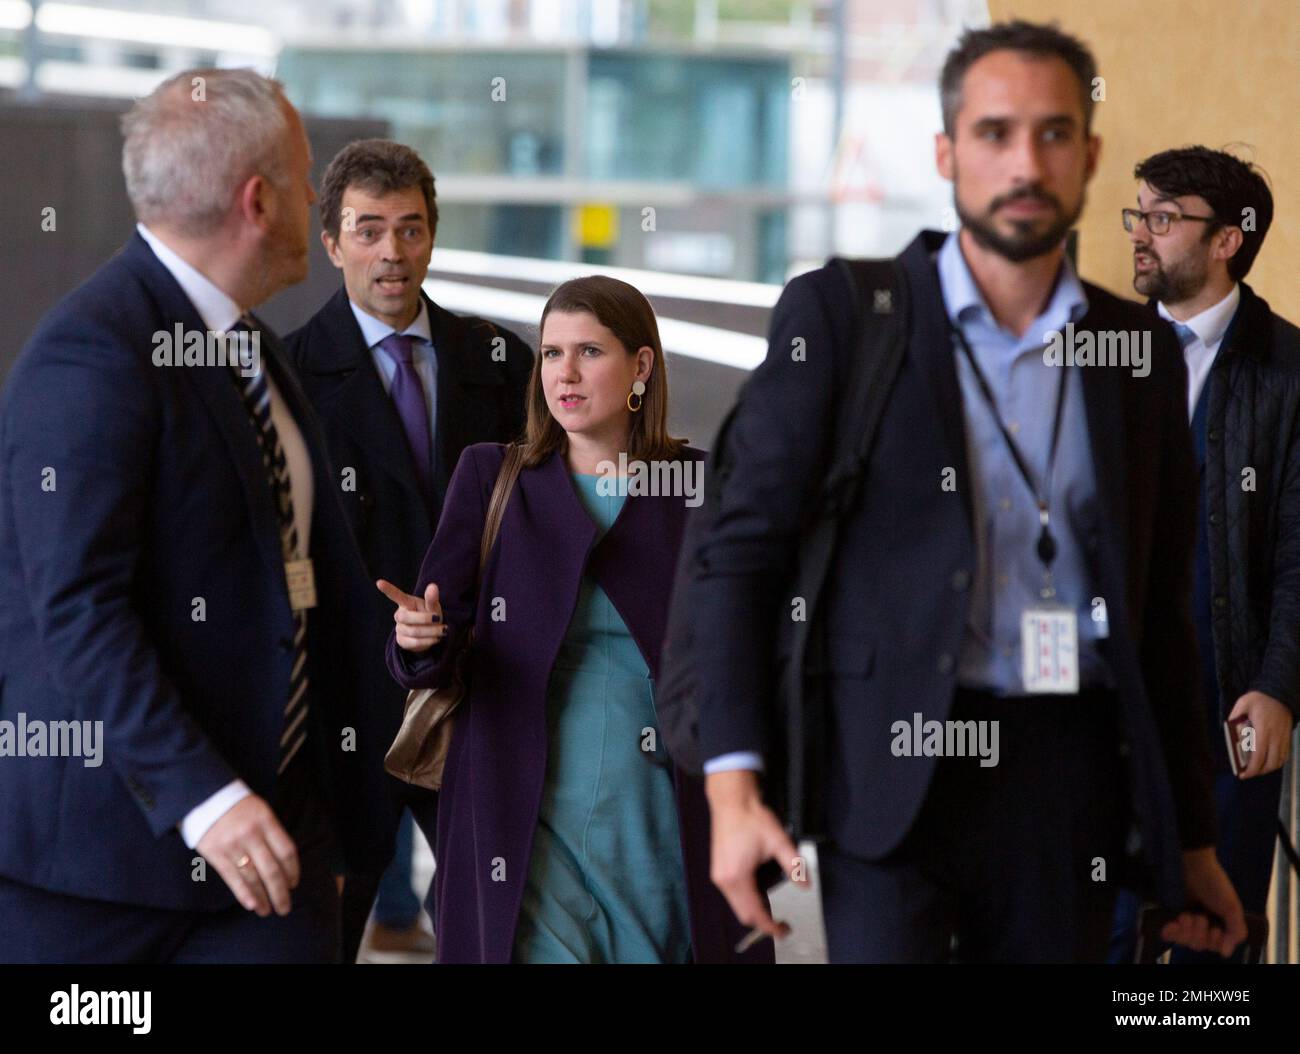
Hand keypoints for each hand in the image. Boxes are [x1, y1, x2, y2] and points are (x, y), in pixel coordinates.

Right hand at [196, 795, 299, 916]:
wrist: (203, 796)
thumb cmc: (237, 806)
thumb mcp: (260, 811)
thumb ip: (272, 834)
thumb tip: (284, 864)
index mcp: (266, 821)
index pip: (286, 851)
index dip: (293, 871)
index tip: (294, 884)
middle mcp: (251, 834)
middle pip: (272, 869)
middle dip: (280, 892)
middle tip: (285, 907)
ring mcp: (232, 845)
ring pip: (253, 878)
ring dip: (263, 897)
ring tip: (268, 910)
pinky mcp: (215, 854)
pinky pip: (232, 878)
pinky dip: (244, 894)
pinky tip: (253, 905)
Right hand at [377, 579, 446, 653]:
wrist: (431, 634)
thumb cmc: (431, 615)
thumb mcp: (433, 607)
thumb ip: (432, 599)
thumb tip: (433, 586)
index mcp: (407, 603)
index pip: (396, 595)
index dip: (388, 589)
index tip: (379, 582)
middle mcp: (400, 615)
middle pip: (406, 617)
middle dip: (425, 619)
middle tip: (438, 619)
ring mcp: (399, 628)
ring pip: (414, 632)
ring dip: (431, 632)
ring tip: (442, 631)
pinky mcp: (401, 641)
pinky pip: (414, 642)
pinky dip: (428, 641)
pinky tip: (435, 638)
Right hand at [705, 769, 807, 941]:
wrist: (731, 801)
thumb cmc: (750, 817)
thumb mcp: (779, 841)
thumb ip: (794, 865)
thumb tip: (805, 884)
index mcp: (737, 876)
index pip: (755, 913)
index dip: (770, 926)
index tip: (783, 930)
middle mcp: (724, 880)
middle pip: (743, 914)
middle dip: (763, 921)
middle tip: (781, 922)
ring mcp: (719, 875)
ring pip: (737, 905)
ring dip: (754, 909)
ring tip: (772, 906)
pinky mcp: (718, 870)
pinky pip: (732, 895)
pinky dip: (746, 899)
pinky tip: (759, 891)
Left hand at [1159, 847, 1246, 956]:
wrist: (1193, 864)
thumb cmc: (1214, 884)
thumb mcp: (1231, 907)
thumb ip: (1236, 930)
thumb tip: (1226, 952)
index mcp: (1218, 924)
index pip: (1215, 945)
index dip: (1214, 942)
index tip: (1215, 930)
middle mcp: (1201, 924)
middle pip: (1198, 944)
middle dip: (1199, 934)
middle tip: (1199, 917)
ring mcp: (1184, 919)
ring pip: (1184, 940)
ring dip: (1186, 931)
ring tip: (1186, 916)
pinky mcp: (1169, 913)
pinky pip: (1168, 933)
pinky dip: (1171, 932)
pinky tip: (1173, 924)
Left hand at [1227, 691, 1293, 776]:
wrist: (1280, 693)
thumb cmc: (1260, 699)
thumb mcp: (1243, 704)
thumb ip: (1234, 718)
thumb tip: (1228, 730)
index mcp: (1263, 731)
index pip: (1259, 757)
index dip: (1251, 769)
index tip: (1243, 774)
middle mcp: (1276, 738)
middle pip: (1270, 764)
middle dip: (1258, 772)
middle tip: (1247, 772)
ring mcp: (1284, 739)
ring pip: (1279, 762)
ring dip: (1268, 768)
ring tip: (1256, 768)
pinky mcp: (1288, 738)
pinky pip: (1285, 756)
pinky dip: (1276, 762)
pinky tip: (1267, 760)